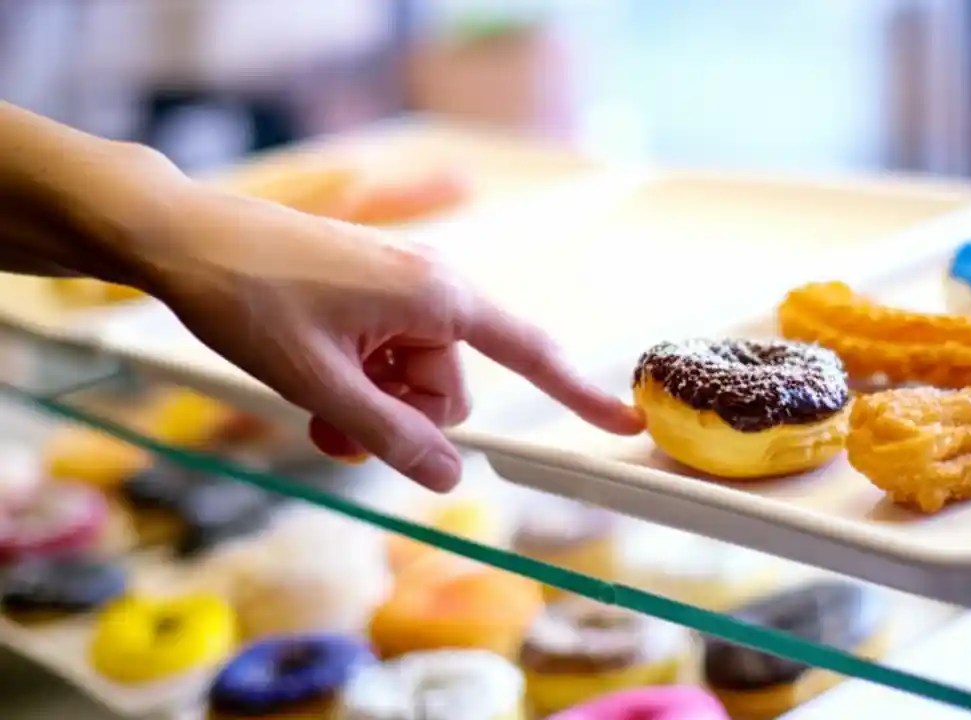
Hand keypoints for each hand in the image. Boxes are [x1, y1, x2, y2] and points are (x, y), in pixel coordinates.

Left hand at [140, 181, 641, 490]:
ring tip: (313, 413)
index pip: (528, 351)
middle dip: (401, 422)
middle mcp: (430, 288)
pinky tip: (314, 394)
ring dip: (371, 410)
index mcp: (437, 297)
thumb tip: (448, 477)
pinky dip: (360, 386)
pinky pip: (386, 359)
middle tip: (336, 429)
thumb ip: (389, 435)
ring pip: (411, 382)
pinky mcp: (368, 295)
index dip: (576, 391)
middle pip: (449, 389)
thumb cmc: (250, 296)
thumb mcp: (320, 381)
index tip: (624, 417)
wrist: (182, 235)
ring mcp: (397, 290)